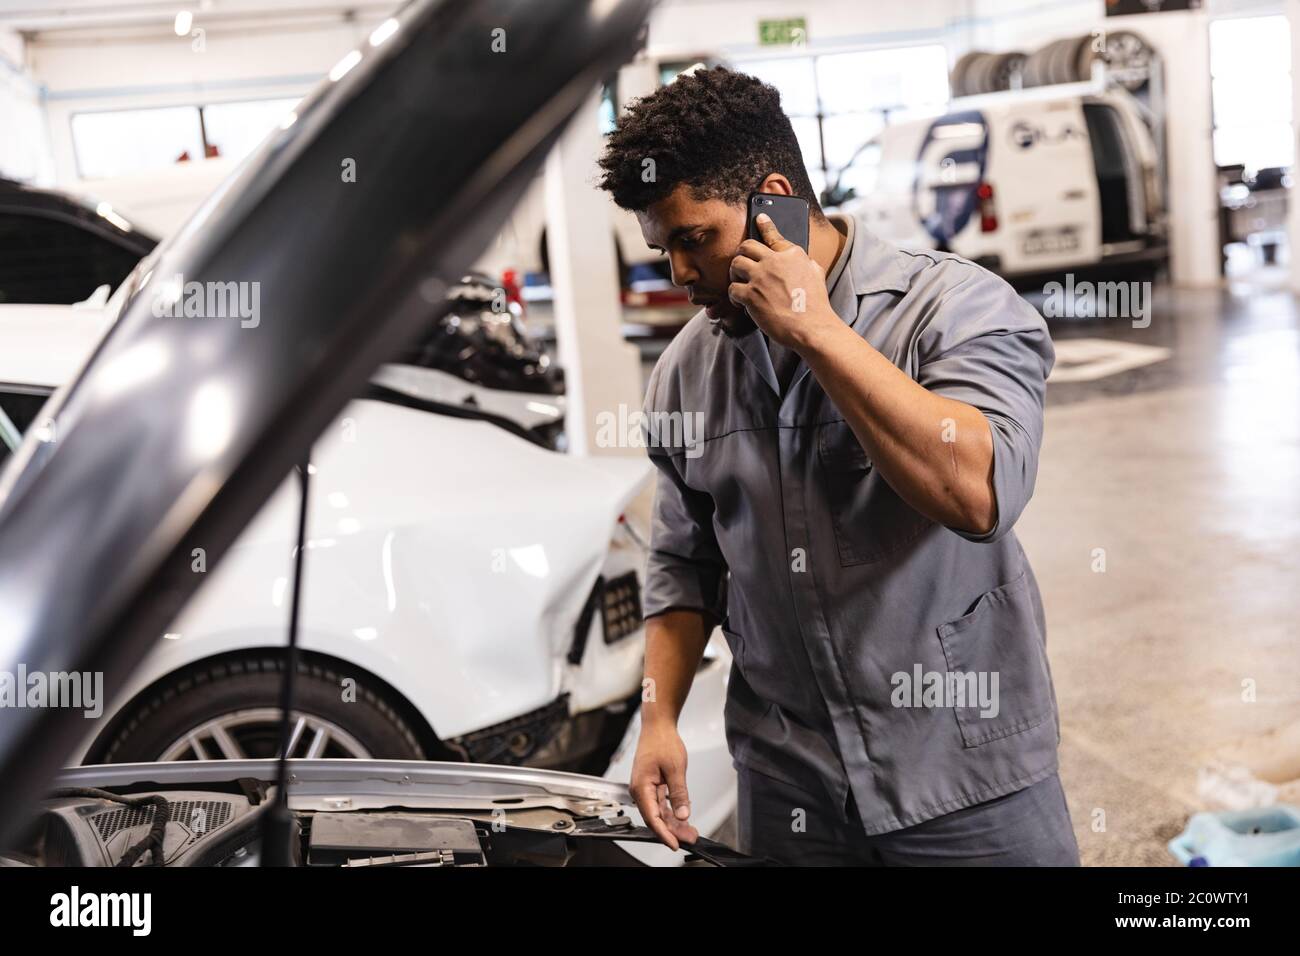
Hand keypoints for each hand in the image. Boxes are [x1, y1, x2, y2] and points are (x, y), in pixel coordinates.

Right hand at [629, 719, 697, 850]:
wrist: (658, 725)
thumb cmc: (662, 741)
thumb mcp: (675, 768)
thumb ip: (679, 794)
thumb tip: (683, 814)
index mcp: (641, 787)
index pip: (652, 818)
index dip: (664, 833)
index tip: (675, 844)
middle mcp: (640, 790)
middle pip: (656, 817)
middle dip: (672, 830)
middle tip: (690, 837)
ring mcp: (645, 788)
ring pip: (659, 812)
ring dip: (673, 822)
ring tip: (690, 830)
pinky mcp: (652, 785)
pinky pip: (661, 803)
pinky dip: (672, 811)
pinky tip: (683, 817)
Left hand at [727, 213, 834, 349]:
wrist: (812, 327)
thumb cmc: (816, 305)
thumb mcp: (816, 274)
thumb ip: (804, 262)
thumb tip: (800, 258)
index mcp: (792, 254)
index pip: (774, 235)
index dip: (764, 224)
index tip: (759, 217)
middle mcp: (775, 261)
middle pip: (747, 246)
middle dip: (741, 254)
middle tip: (742, 264)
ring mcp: (761, 277)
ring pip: (735, 264)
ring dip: (735, 274)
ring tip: (740, 283)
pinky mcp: (751, 295)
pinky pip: (732, 289)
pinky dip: (734, 296)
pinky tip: (741, 302)